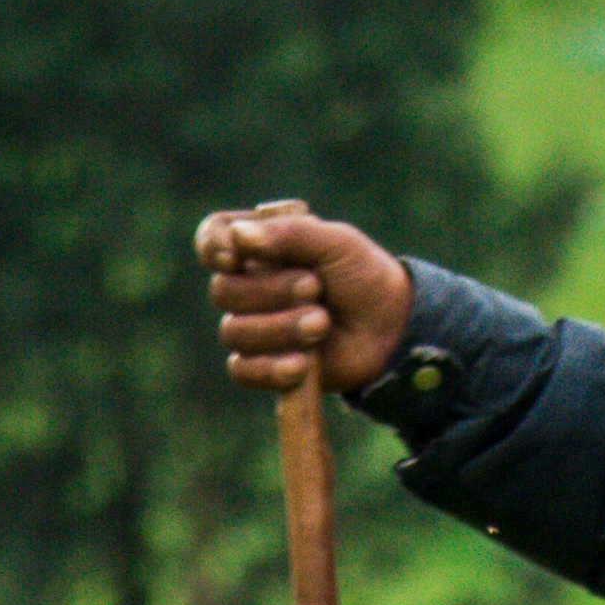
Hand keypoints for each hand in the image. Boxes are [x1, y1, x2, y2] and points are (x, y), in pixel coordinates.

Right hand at [195, 200, 415, 405]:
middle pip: (223, 291)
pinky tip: (302, 365)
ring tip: (322, 325)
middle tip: (316, 288)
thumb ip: (289, 233)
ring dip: (280, 329)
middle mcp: (249, 284)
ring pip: (234, 332)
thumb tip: (237, 237)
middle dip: (271, 291)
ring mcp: (253, 326)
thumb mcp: (336, 242)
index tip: (236, 257)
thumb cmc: (362, 276)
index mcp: (260, 245)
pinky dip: (271, 368)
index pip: (213, 237)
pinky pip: (243, 370)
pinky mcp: (263, 365)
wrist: (391, 328)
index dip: (214, 247)